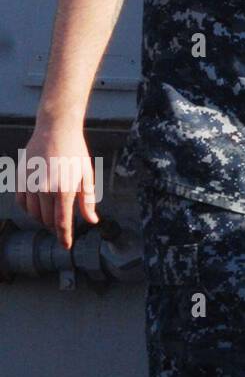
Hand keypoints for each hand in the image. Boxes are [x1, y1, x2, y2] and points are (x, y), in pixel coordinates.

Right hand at [15, 123, 99, 249]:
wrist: (55, 130)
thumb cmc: (75, 152)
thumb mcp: (86, 174)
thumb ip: (87, 200)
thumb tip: (92, 221)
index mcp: (65, 189)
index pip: (62, 222)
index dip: (64, 237)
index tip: (66, 246)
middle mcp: (45, 189)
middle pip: (47, 220)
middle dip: (55, 226)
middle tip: (62, 224)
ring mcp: (30, 185)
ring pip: (33, 214)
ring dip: (42, 218)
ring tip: (52, 212)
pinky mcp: (20, 180)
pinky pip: (21, 203)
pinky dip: (29, 209)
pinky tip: (38, 205)